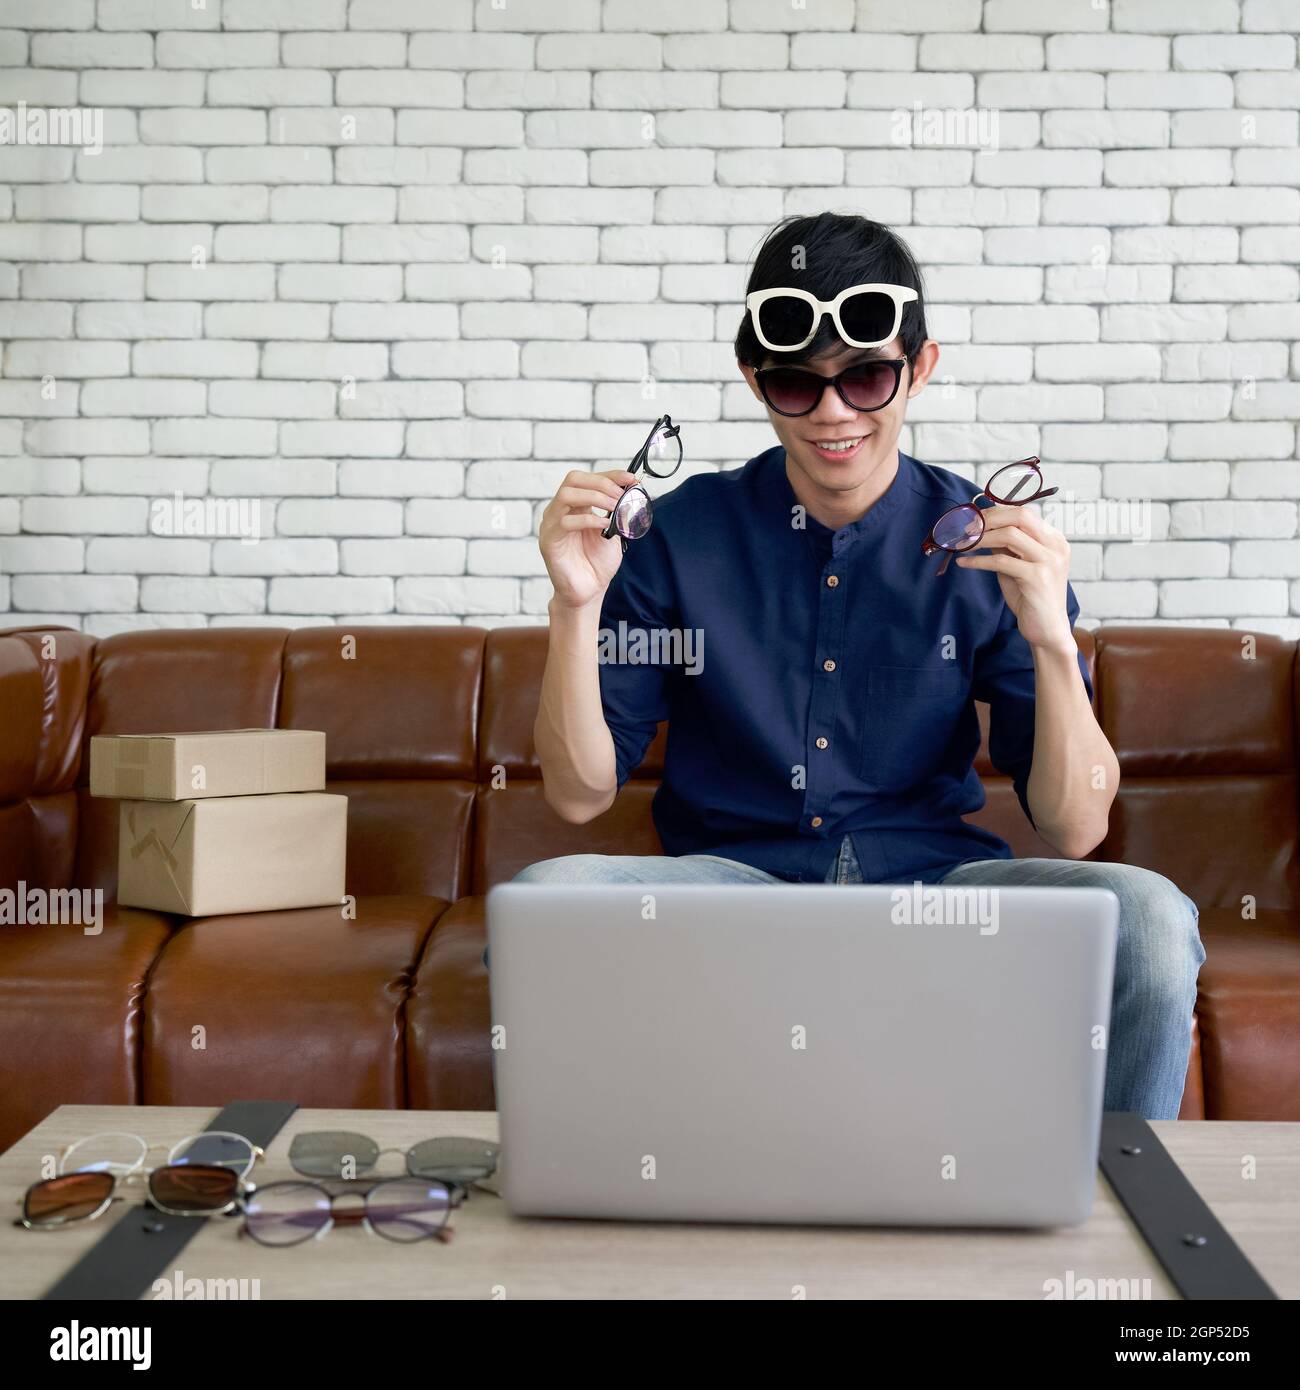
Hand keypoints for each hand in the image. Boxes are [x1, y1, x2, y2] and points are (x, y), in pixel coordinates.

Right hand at [537, 468, 638, 611]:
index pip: (587, 478)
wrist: (588, 591)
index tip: (631, 479)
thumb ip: (618, 511)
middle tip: (621, 496)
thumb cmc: (597, 563)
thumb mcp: (613, 531)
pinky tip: (603, 525)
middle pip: (573, 479)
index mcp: (574, 505)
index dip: (610, 475)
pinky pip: (565, 521)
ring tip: (614, 507)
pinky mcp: (549, 540)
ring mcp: (551, 524)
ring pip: (566, 495)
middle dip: (602, 483)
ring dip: (595, 497)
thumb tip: (632, 490)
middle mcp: (560, 510)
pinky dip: (588, 519)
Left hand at [955, 504, 1075, 652]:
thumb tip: (981, 528)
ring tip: (961, 545)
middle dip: (989, 519)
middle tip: (965, 528)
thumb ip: (1005, 546)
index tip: (972, 519)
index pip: (1024, 513)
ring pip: (1009, 535)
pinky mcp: (1037, 578)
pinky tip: (963, 563)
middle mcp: (1055, 545)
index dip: (995, 513)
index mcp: (1054, 539)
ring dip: (980, 538)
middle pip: (1020, 516)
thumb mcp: (1017, 565)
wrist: (1047, 630)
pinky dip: (978, 561)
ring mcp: (1049, 561)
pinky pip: (1001, 561)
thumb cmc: (1031, 597)